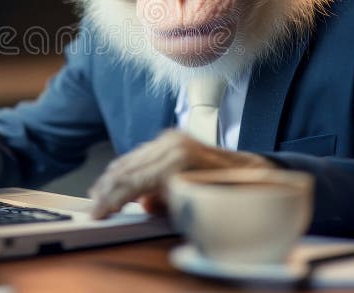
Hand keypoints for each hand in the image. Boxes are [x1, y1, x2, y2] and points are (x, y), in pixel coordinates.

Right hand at [88, 130, 274, 218]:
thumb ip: (170, 205)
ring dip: (112, 179)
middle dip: (106, 190)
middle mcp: (173, 144)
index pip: (132, 181)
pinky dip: (126, 169)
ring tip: (99, 197)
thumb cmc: (238, 193)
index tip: (98, 214)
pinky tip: (117, 182)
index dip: (111, 200)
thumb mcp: (203, 207)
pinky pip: (141, 154)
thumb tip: (146, 204)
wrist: (260, 173)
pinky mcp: (173, 139)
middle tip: (93, 208)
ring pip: (130, 159)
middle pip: (126, 168)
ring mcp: (173, 139)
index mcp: (179, 160)